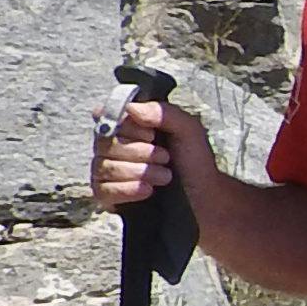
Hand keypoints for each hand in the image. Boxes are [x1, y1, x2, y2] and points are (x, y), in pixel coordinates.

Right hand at [93, 91, 216, 211]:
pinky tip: (147, 190)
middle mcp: (113, 147)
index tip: (152, 134)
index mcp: (129, 127)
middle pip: (105, 144)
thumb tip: (130, 108)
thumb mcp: (188, 130)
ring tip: (165, 176)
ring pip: (104, 167)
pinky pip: (102, 191)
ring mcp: (108, 172)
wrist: (204, 196)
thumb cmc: (194, 161)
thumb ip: (163, 113)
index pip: (107, 118)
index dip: (129, 128)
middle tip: (166, 158)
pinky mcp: (108, 195)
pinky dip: (127, 189)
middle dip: (140, 152)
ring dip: (140, 172)